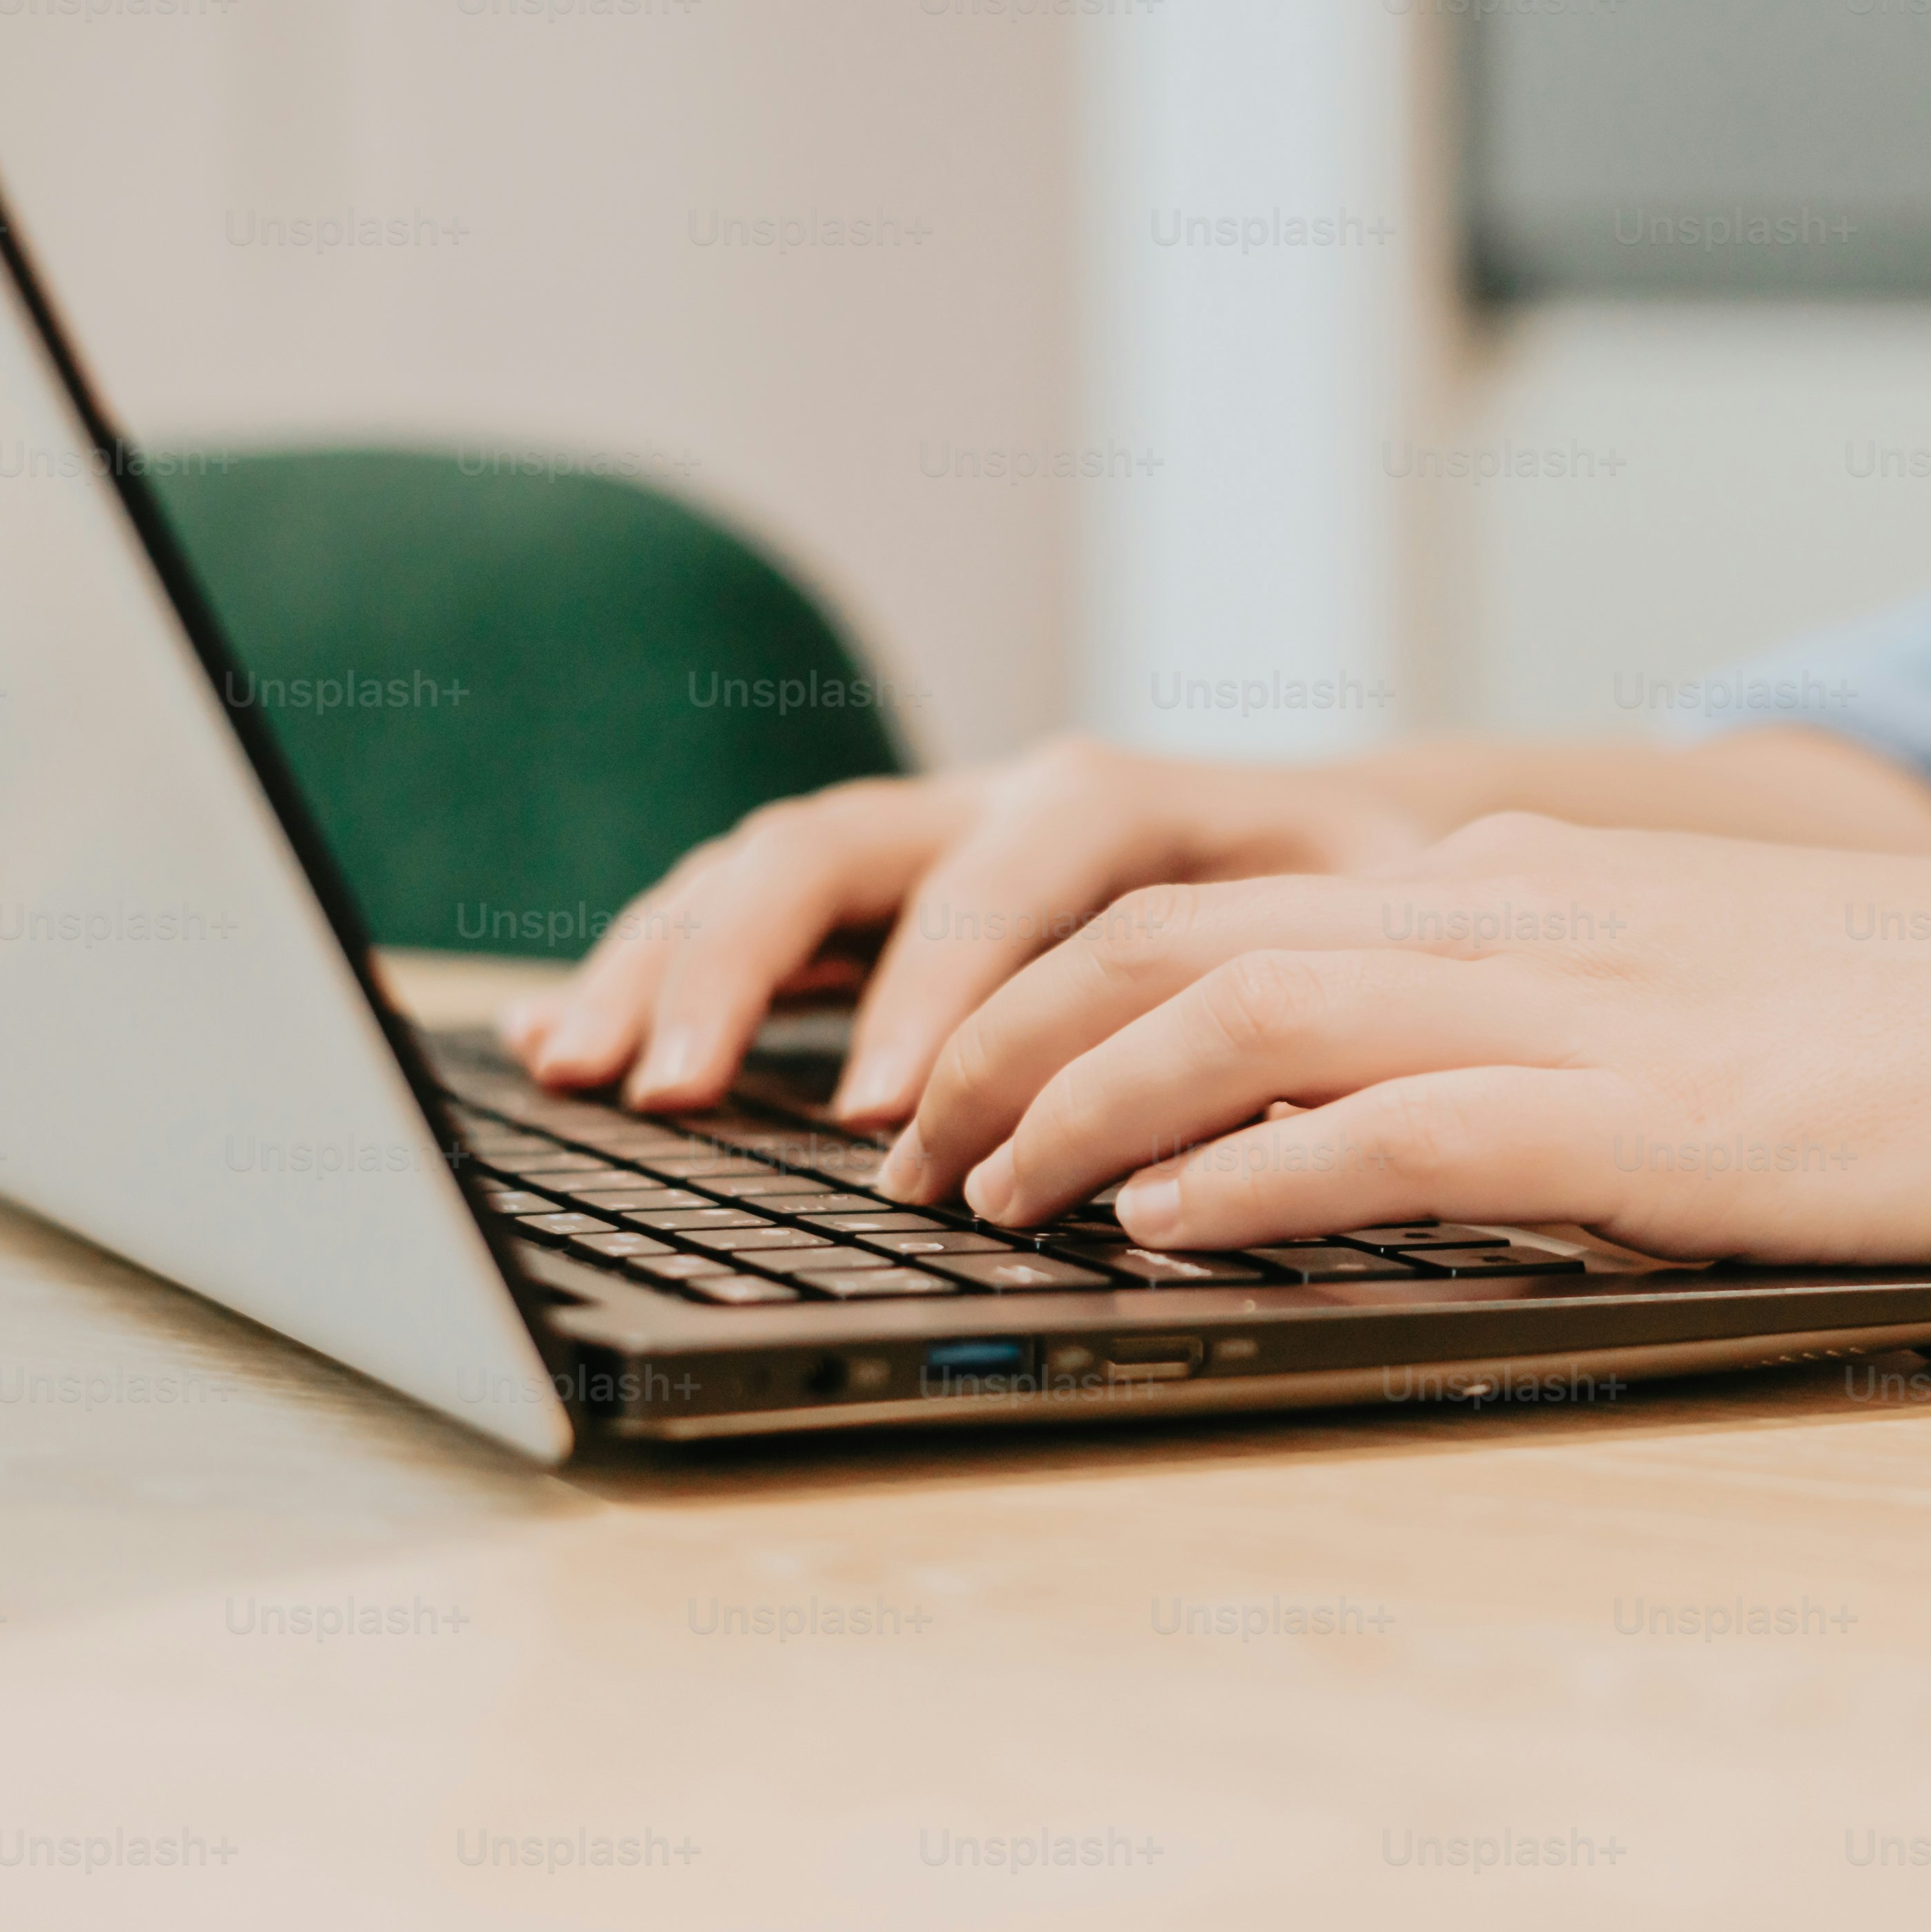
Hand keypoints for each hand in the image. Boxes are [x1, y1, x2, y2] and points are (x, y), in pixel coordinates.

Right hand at [500, 741, 1446, 1121]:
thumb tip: (1224, 1131)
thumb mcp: (1362, 948)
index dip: (933, 991)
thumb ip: (1283, 1020)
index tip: (882, 1114)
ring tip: (576, 1065)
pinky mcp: (882, 894)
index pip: (999, 879)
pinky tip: (563, 1039)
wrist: (1362, 842)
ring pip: (761, 872)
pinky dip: (655, 968)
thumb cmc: (1367, 908)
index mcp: (1115, 806)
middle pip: (834, 846)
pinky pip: (745, 912)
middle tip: (677, 1090)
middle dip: (740, 965)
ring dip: (664, 965)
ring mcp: (927, 838)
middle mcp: (998, 800)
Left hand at [873, 816, 1930, 1263]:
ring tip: (982, 1200)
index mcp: (1516, 884)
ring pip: (1236, 1015)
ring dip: (1076, 1110)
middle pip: (1172, 938)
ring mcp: (1572, 1005)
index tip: (963, 1090)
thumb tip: (1406, 1103)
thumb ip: (1544, 1018)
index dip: (1054, 994)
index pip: (1219, 906)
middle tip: (908, 1155)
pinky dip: (1245, 1180)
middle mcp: (1509, 914)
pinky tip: (1160, 1236)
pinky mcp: (1640, 1116)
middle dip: (1004, 1044)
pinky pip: (1385, 1128)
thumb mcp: (1697, 994)